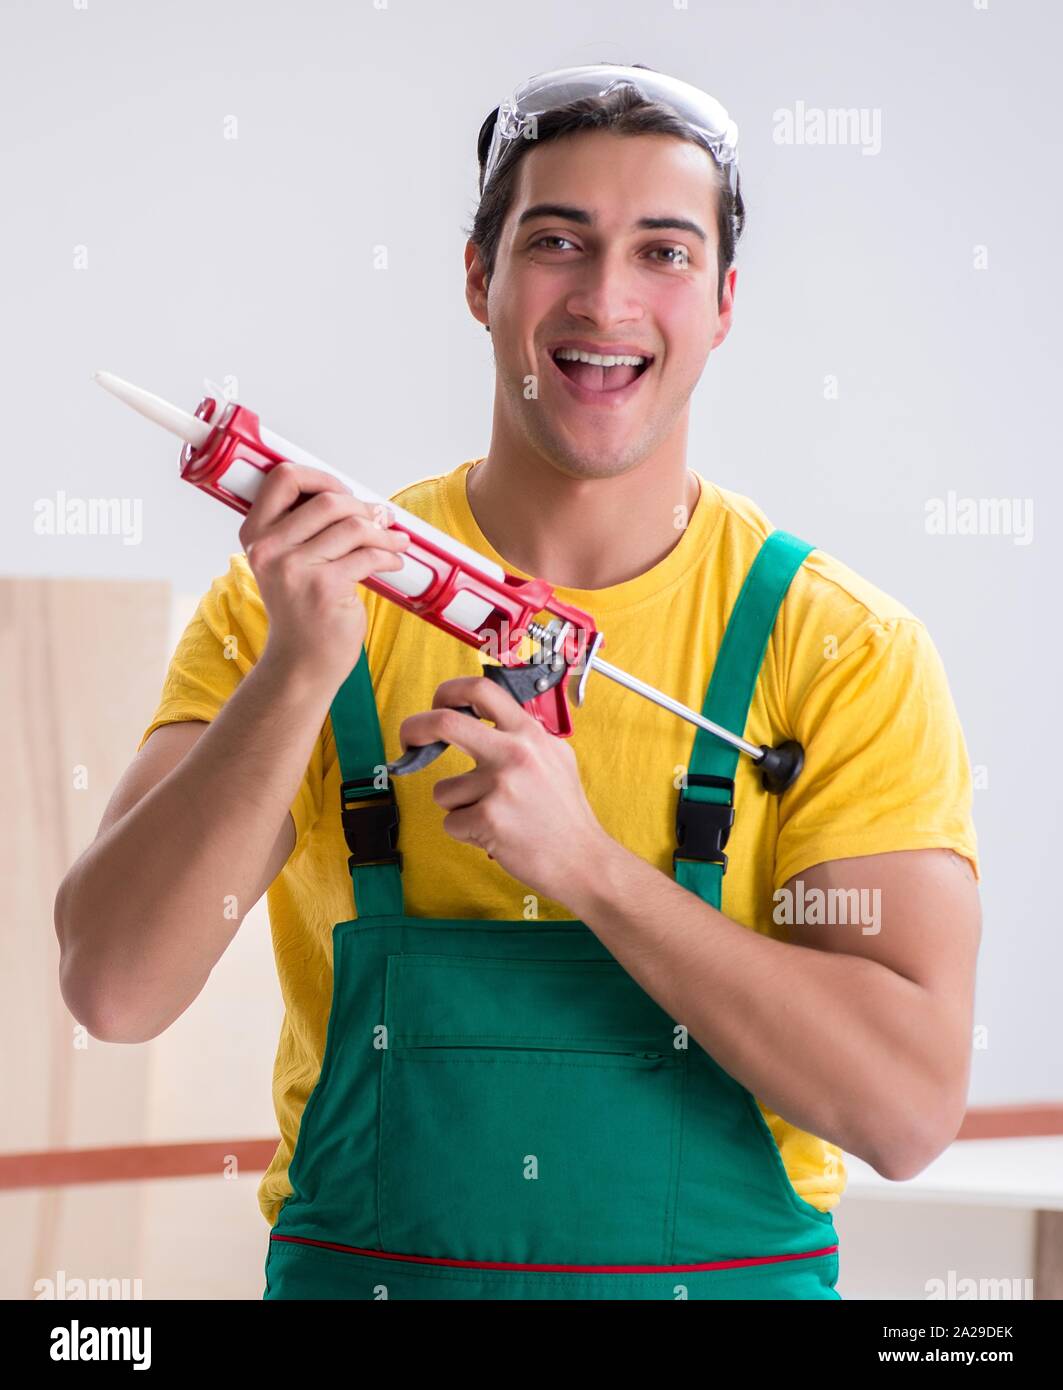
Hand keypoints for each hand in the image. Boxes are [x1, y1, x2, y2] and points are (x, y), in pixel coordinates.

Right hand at [239, 461, 410, 692]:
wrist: (301, 662)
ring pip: (353, 526)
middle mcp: (269, 548)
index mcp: (256, 534)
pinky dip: (389, 556)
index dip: (321, 477)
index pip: (283, 478)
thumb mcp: (288, 563)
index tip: (345, 492)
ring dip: (384, 533)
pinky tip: (394, 562)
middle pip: (328, 500)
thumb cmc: (301, 610)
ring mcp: (295, 568)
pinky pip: (368, 555)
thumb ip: (305, 529)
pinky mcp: (324, 587)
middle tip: (381, 519)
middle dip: (363, 508)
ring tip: (395, 542)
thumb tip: (354, 498)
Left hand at [398, 675, 610, 907]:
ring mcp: (500, 785)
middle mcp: (514, 752)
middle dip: (415, 729)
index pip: (481, 690)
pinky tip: (495, 835)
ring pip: (444, 790)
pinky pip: (451, 822)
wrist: (583, 860)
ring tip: (494, 817)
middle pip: (444, 723)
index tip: (436, 705)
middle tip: (408, 741)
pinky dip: (467, 832)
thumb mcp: (555, 757)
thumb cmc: (565, 815)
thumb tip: (482, 719)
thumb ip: (521, 737)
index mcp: (529, 734)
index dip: (448, 692)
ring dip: (459, 807)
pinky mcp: (488, 818)